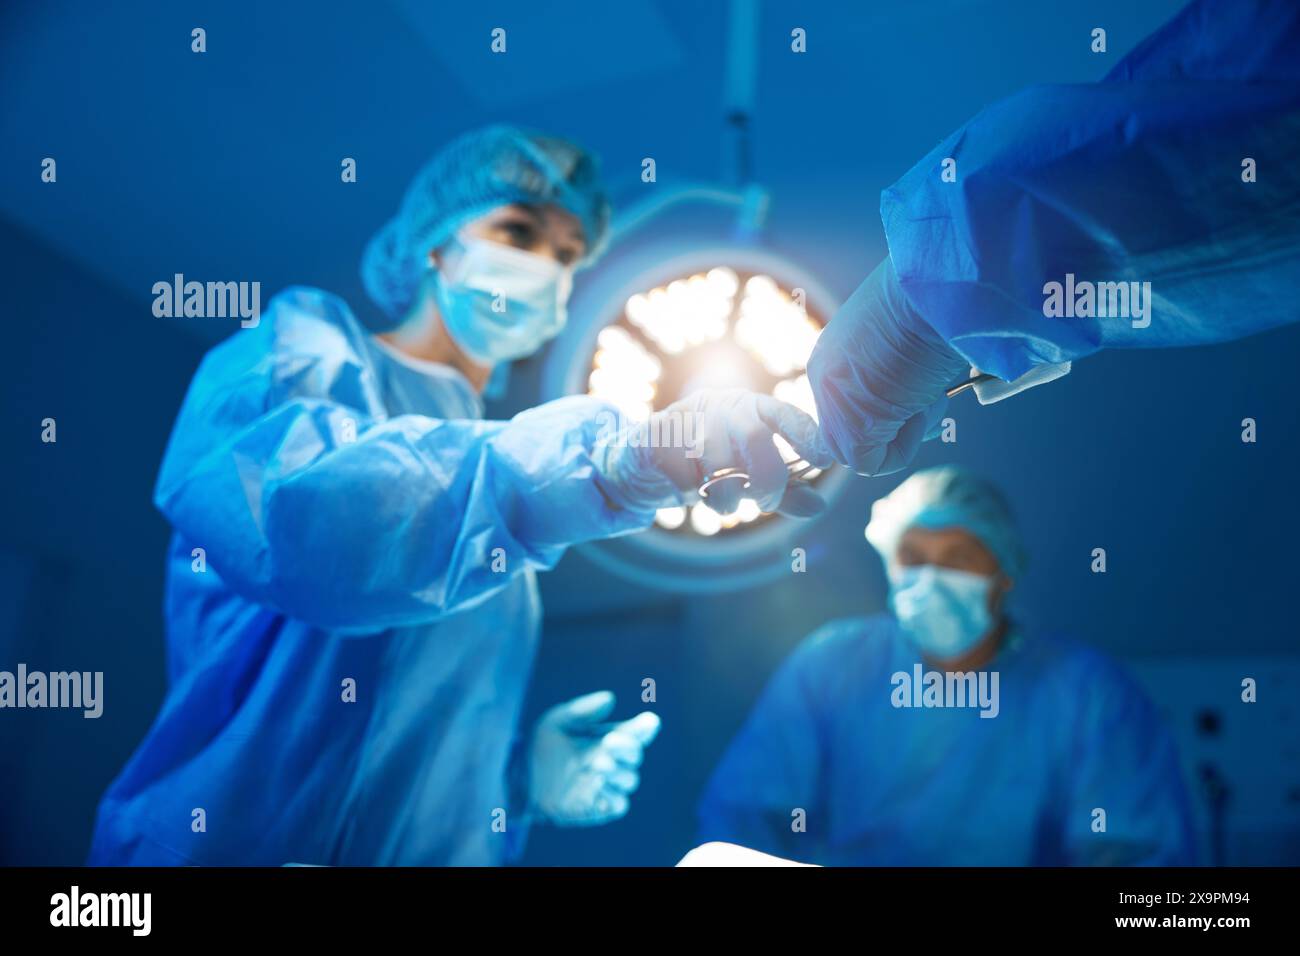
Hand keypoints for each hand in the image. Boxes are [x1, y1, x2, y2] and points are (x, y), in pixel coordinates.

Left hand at [528, 691, 660, 826]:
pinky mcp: (601, 808)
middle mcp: (614, 761)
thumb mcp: (556, 722)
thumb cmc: (543, 748)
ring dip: (616, 771)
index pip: (637, 732)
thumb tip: (610, 698)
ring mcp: (609, 785)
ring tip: (596, 764)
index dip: (646, 727)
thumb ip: (582, 710)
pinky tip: (596, 785)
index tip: (648, 722)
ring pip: (630, 779)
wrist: (523, 781)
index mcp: (609, 737)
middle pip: (636, 754)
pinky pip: (619, 803)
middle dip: (626, 747)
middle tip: (608, 742)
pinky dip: (612, 794)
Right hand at [597, 388, 833, 517]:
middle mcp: (722, 405)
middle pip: (752, 435)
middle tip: (766, 503)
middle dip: (766, 477)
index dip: (806, 435)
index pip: (784, 413)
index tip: (824, 461)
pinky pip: (680, 466)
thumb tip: (819, 506)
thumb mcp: (749, 478)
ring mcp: (687, 416)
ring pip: (717, 455)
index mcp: (751, 408)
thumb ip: (784, 491)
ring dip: (727, 492)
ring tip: (726, 508)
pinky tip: (689, 491)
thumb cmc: (708, 466)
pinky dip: (690, 488)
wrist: (644, 459)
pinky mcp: (655, 433)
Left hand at [807, 258, 970, 475]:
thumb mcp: (908, 333)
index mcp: (835, 349)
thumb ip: (897, 367)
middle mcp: (824, 374)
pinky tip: (921, 405)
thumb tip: (917, 398)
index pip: (852, 401)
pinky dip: (905, 447)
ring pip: (859, 449)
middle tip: (932, 399)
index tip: (924, 397)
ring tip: (928, 392)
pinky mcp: (849, 427)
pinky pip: (871, 463)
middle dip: (895, 426)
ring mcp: (831, 400)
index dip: (889, 410)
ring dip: (903, 433)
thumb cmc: (936, 300)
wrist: (939, 289)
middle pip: (852, 429)